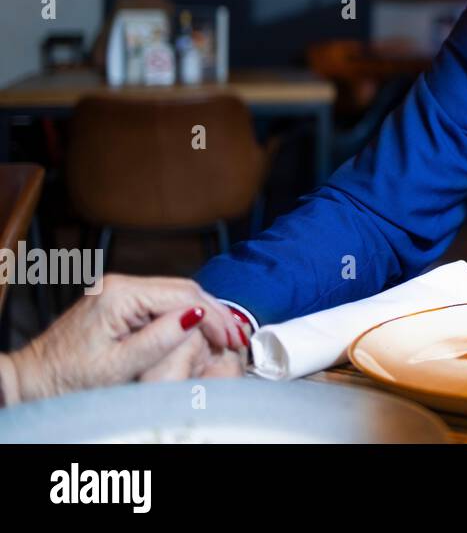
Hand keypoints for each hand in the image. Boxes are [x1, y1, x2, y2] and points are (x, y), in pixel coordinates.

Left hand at [8, 274, 247, 401]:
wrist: (31, 381)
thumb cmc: (68, 380)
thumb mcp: (118, 366)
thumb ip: (160, 339)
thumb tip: (198, 316)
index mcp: (120, 294)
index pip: (184, 296)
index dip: (215, 316)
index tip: (234, 339)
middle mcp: (120, 283)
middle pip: (183, 289)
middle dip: (214, 312)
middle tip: (236, 338)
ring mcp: (118, 290)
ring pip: (175, 293)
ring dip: (201, 314)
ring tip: (222, 337)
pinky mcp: (118, 301)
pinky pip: (160, 301)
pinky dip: (183, 315)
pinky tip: (197, 331)